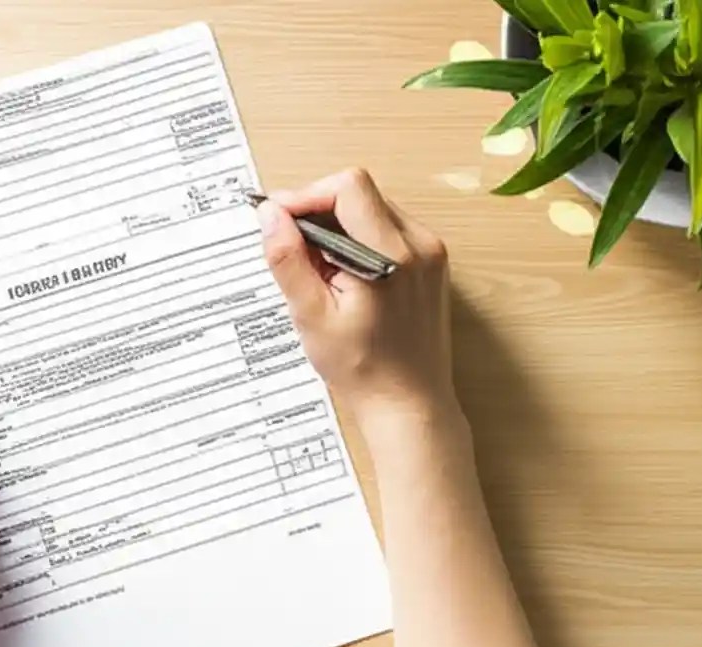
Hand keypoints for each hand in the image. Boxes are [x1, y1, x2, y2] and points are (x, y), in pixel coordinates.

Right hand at [258, 168, 453, 415]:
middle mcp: (419, 245)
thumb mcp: (311, 316)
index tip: (278, 218)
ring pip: (373, 209)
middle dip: (319, 211)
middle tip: (293, 249)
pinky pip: (388, 230)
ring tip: (320, 271)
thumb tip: (269, 215)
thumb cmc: (364, 370)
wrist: (409, 404)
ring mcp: (430, 253)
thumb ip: (288, 259)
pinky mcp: (431, 263)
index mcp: (392, 255)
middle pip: (360, 194)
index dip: (306, 195)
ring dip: (338, 226)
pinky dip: (359, 240)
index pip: (347, 188)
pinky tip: (344, 277)